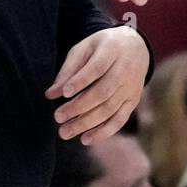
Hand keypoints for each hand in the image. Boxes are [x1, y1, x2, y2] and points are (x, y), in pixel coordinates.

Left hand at [46, 27, 149, 143]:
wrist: (136, 46)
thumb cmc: (102, 47)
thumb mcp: (84, 48)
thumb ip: (68, 70)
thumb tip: (51, 94)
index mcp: (112, 51)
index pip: (96, 68)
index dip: (81, 81)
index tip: (64, 93)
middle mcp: (125, 71)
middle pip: (102, 92)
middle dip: (78, 107)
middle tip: (57, 117)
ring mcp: (131, 88)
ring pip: (110, 109)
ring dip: (87, 123)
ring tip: (65, 132)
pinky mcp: (133, 101)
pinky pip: (120, 119)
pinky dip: (104, 131)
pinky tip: (86, 139)